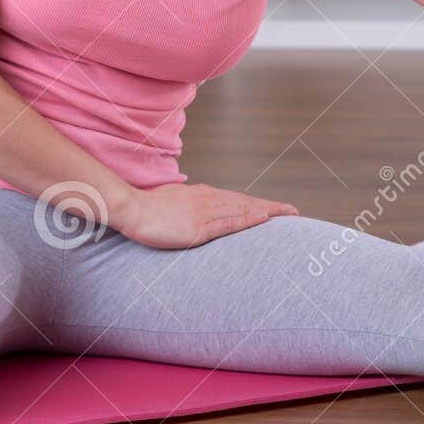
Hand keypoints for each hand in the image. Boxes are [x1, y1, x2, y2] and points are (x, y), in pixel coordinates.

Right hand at [113, 182, 298, 248]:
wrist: (130, 208)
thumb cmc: (145, 207)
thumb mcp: (170, 202)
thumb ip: (185, 204)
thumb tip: (193, 206)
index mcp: (201, 195)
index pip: (235, 199)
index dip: (256, 204)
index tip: (274, 208)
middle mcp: (207, 200)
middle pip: (245, 202)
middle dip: (271, 207)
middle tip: (293, 211)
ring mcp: (204, 213)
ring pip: (243, 210)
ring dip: (267, 212)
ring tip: (288, 214)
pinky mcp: (198, 228)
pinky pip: (229, 223)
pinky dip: (249, 219)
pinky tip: (264, 218)